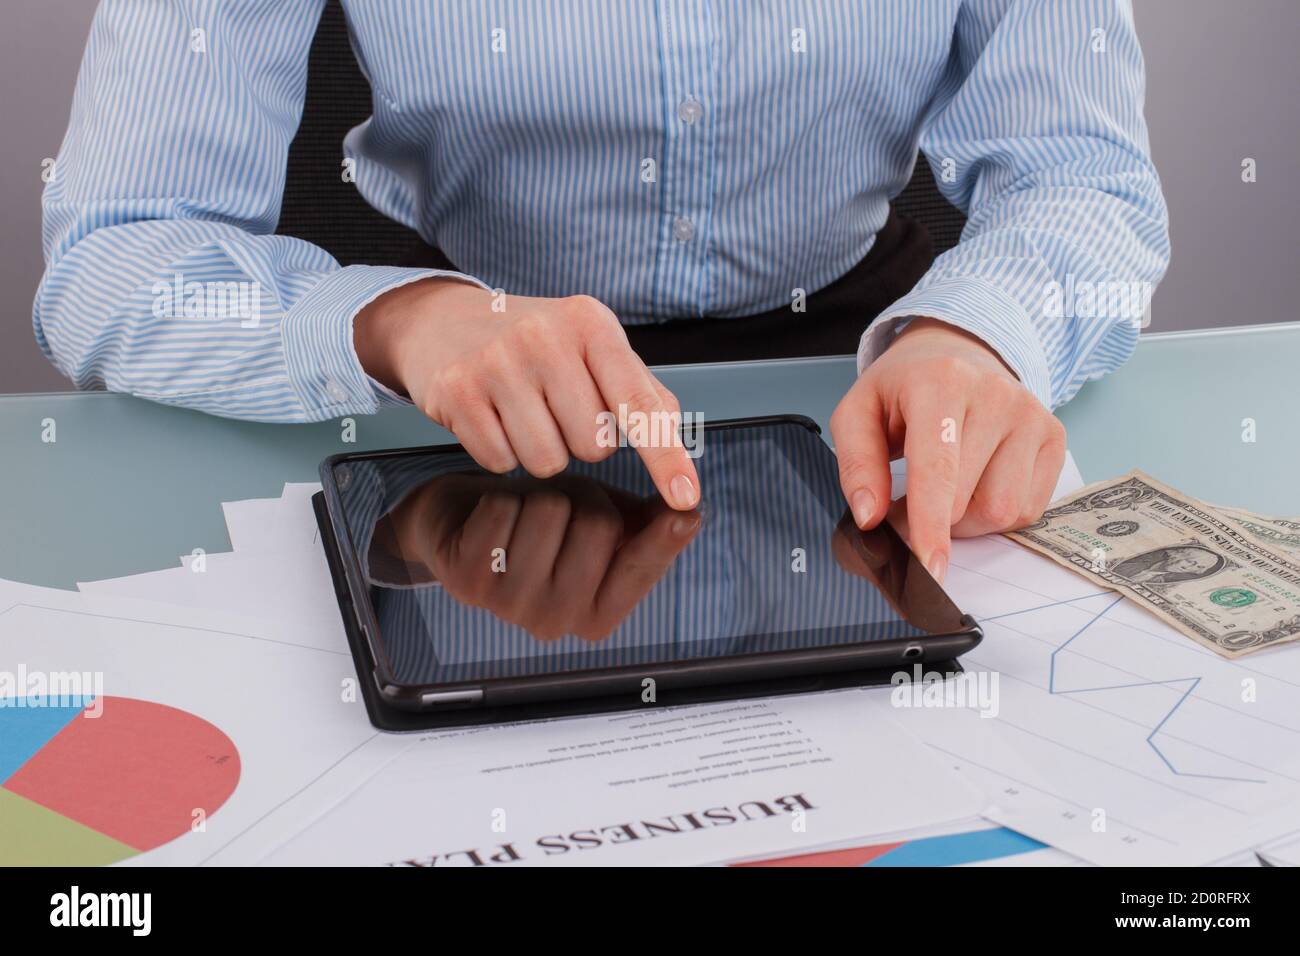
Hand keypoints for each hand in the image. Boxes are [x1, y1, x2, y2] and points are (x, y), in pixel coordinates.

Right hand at [354, 278, 699, 509]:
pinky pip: (499, 460)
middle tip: (556, 408)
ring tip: (523, 413)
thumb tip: (677, 440)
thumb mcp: (592, 347)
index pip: (640, 404)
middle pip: (593, 447)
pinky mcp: (457, 390)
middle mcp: (546, 337)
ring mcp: (497, 362)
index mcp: (591, 324)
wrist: (442, 320)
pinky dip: (500, 451)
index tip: (686, 497)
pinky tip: (492, 417)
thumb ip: (640, 391)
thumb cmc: (533, 343)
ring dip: (541, 451)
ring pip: (547, 461)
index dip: (666, 457)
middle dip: (581, 442)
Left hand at [384, 472, 700, 640]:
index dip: (665, 535)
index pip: (643, 569)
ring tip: (529, 513)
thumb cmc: (543, 525)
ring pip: (550, 511)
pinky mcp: (466, 580)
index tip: (687, 512)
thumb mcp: (605, 524)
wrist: (463, 526)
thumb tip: (690, 512)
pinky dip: (500, 497)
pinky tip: (494, 519)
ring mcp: (508, 606)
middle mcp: (555, 623)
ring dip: (541, 494)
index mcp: (597, 618)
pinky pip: (503, 509)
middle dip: (586, 498)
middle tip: (567, 507)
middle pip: (598, 527)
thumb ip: (648, 525)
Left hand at [829, 318, 1066, 582]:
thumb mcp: (858, 413)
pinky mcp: (1054, 437)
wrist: (956, 352)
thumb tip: (870, 517)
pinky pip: (1027, 509)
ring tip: (946, 488)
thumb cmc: (903, 389)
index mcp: (942, 383)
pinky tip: (977, 482)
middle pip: (970, 501)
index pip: (939, 468)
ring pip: (1003, 511)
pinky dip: (995, 514)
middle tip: (906, 505)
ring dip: (966, 521)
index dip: (930, 523)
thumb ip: (856, 465)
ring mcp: (1032, 416)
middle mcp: (997, 395)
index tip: (929, 566)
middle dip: (933, 521)